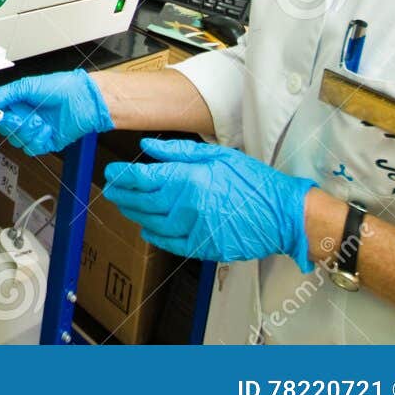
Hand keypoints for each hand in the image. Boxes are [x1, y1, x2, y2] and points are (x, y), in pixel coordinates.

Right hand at [0, 69, 113, 155]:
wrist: (84, 101)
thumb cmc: (61, 88)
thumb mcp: (27, 86)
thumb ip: (3, 94)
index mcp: (18, 102)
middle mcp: (25, 117)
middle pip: (5, 129)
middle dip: (15, 123)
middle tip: (24, 114)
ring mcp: (34, 130)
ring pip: (18, 140)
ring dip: (30, 130)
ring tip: (41, 119)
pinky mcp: (45, 142)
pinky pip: (32, 148)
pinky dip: (40, 139)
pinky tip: (48, 128)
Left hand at [102, 138, 317, 271]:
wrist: (283, 214)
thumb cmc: (254, 182)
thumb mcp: (218, 155)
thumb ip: (178, 152)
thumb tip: (146, 147)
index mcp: (190, 178)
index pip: (144, 178)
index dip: (122, 176)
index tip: (111, 173)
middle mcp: (188, 205)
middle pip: (142, 202)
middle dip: (122, 195)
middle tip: (111, 189)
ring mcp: (194, 229)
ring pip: (152, 223)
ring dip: (134, 214)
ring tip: (125, 205)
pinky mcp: (203, 247)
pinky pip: (169, 243)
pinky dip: (154, 236)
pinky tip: (146, 229)